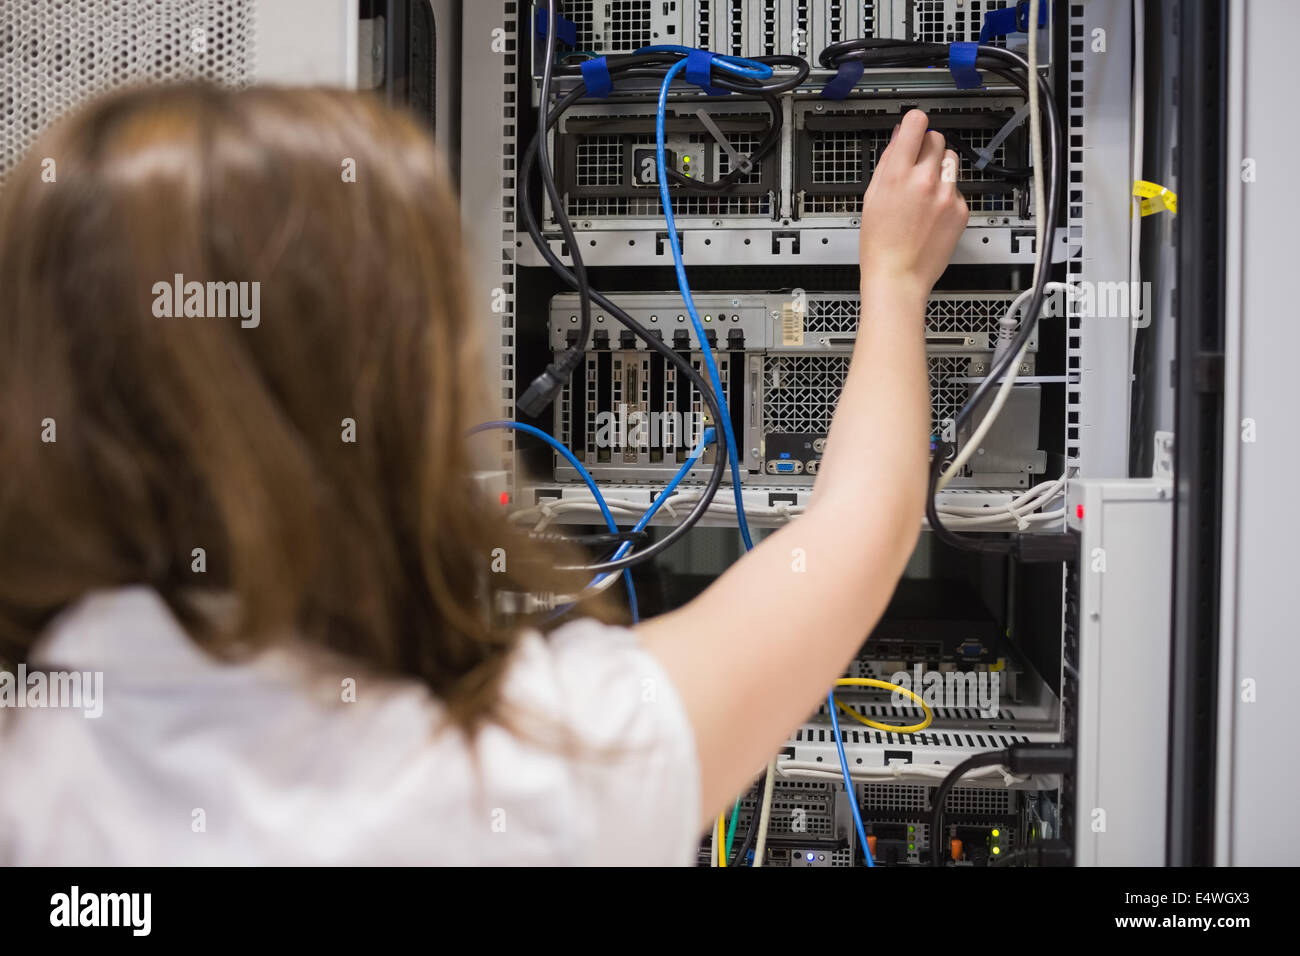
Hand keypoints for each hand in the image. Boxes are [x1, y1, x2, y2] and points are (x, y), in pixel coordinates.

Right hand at [858, 109, 968, 303]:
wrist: (899, 276)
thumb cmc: (880, 244)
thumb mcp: (872, 197)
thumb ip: (888, 161)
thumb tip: (900, 136)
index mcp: (897, 175)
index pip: (917, 123)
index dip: (915, 123)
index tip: (914, 129)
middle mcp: (925, 181)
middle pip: (937, 138)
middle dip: (926, 147)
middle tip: (915, 168)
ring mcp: (946, 195)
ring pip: (950, 160)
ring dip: (939, 168)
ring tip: (923, 192)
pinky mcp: (961, 209)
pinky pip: (956, 187)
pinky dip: (946, 194)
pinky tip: (931, 212)